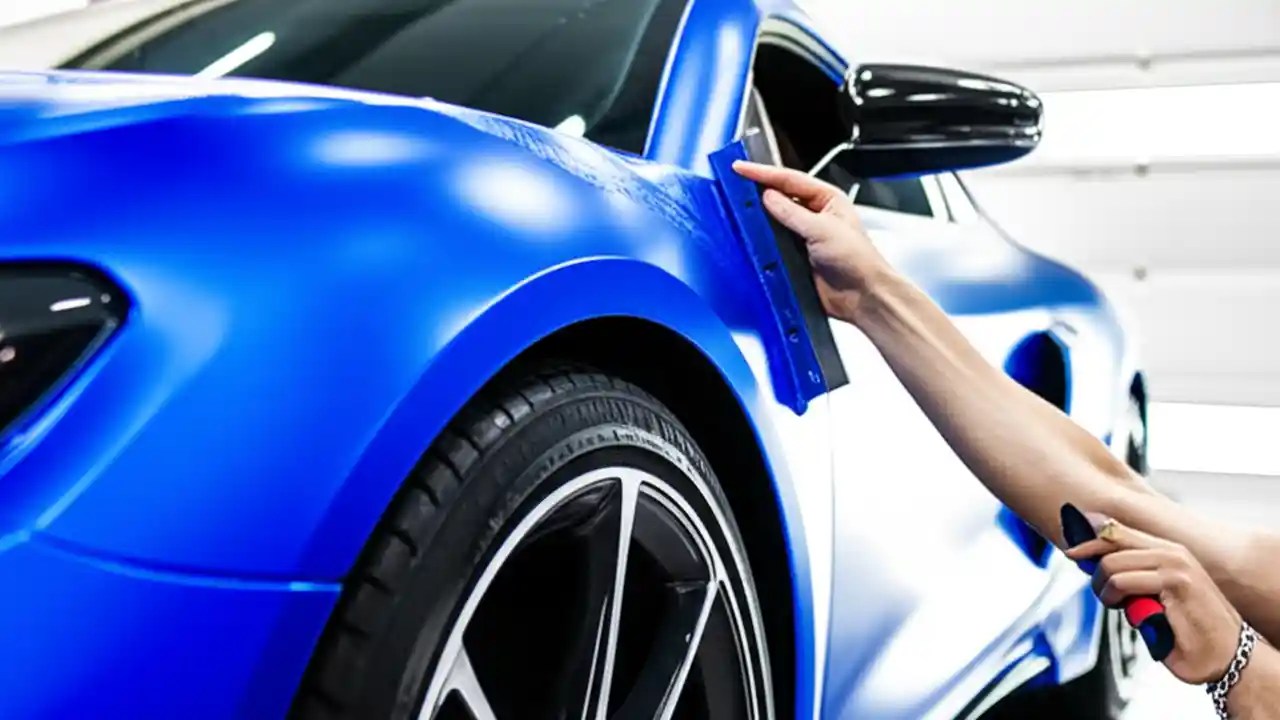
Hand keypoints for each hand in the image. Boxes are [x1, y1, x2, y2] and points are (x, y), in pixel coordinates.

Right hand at [731, 161, 890, 322]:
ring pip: (774, 220)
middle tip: (733, 182)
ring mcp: (804, 236)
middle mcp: (814, 215)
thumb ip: (792, 213)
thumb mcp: (822, 230)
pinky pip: (773, 244)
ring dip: (758, 216)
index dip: (763, 173)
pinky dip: (761, 241)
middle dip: (758, 190)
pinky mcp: (796, 257)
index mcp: (827, 199)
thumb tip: (768, 197)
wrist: (862, 296)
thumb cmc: (857, 260)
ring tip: (735, 207)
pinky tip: (748, 237)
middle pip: (781, 197)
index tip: (741, 168)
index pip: (790, 180)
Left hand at [1067, 514, 1243, 683]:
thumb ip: (1130, 576)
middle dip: (1095, 573)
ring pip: (1110, 565)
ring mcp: (1174, 564)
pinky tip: (1135, 615)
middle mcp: (1170, 551)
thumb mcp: (1151, 597)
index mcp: (1165, 550)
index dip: (1089, 540)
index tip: (1070, 552)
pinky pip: (1123, 583)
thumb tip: (1091, 562)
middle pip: (1108, 543)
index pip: (1117, 531)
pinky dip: (1118, 600)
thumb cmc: (1186, 630)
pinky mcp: (1176, 582)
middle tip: (1108, 599)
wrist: (1226, 656)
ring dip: (1105, 591)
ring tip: (1121, 608)